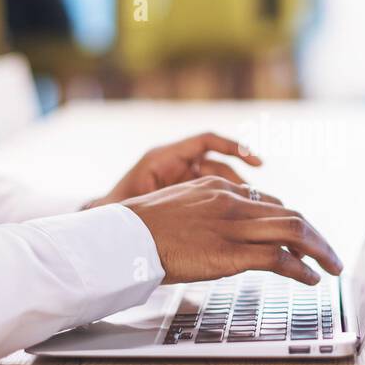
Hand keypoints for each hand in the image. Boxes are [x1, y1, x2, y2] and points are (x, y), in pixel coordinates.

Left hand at [86, 132, 260, 207]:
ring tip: (249, 211)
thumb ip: (172, 192)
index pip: (207, 140)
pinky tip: (237, 216)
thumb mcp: (144, 195)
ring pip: (217, 181)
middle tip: (256, 199)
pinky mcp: (184, 193)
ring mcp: (181, 178)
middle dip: (238, 179)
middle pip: (217, 164)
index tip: (257, 161)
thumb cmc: (120, 207)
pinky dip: (224, 202)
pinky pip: (210, 193)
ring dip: (234, 193)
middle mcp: (176, 163)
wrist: (108, 224)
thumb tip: (205, 190)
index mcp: (166, 156)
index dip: (234, 146)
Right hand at [123, 176, 342, 284]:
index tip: (304, 238)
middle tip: (331, 254)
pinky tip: (310, 279)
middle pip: (291, 214)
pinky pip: (279, 258)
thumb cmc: (141, 230)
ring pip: (294, 231)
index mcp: (219, 188)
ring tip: (331, 266)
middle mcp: (232, 202)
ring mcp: (233, 226)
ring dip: (320, 251)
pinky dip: (301, 269)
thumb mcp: (179, 209)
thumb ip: (205, 213)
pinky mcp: (231, 253)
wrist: (123, 238)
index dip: (293, 223)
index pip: (270, 203)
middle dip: (317, 236)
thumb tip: (217, 232)